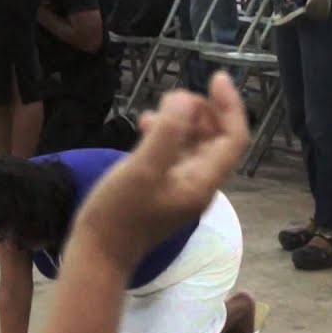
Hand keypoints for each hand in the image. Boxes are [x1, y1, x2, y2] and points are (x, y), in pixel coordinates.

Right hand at [71, 73, 249, 270]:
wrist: (98, 255)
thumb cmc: (119, 214)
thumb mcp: (142, 169)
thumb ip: (166, 133)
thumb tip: (185, 98)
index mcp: (202, 181)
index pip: (233, 138)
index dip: (230, 106)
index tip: (216, 77)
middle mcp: (199, 184)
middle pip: (218, 138)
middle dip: (204, 111)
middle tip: (177, 95)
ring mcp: (181, 188)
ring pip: (195, 144)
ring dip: (184, 121)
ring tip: (160, 107)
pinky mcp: (162, 189)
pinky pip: (174, 154)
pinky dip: (166, 134)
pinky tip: (144, 124)